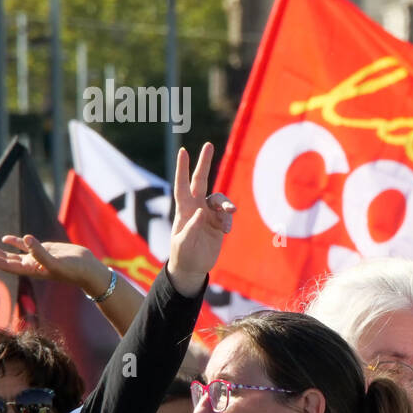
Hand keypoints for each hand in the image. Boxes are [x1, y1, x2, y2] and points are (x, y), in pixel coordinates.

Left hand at [0, 235, 109, 296]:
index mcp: (31, 270)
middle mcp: (30, 265)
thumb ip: (40, 252)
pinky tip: (5, 239)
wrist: (88, 268)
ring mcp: (36, 258)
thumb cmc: (74, 270)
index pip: (7, 265)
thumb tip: (25, 239)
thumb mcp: (57, 262)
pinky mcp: (43, 250)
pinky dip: (14, 242)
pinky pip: (25, 246)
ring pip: (11, 254)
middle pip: (5, 260)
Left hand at [167, 143, 233, 296]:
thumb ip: (192, 227)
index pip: (182, 185)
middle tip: (209, 145)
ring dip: (226, 204)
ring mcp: (208, 215)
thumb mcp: (183, 242)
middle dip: (204, 163)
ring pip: (220, 200)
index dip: (183, 169)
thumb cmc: (182, 254)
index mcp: (183, 209)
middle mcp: (196, 207)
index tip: (183, 151)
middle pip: (201, 181)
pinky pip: (227, 216)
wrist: (192, 267)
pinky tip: (225, 231)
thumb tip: (202, 211)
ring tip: (230, 213)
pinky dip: (228, 221)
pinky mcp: (218, 224)